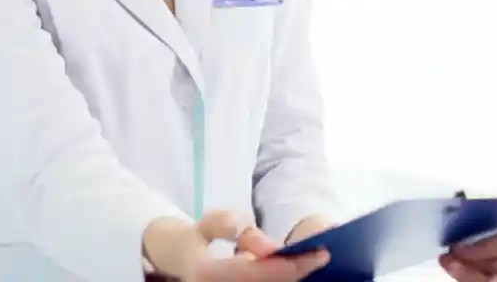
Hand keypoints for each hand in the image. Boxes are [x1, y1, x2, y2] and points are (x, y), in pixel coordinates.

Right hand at [144, 210, 329, 281]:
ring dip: (291, 280)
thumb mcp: (211, 222)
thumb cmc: (197, 237)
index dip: (289, 265)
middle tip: (321, 256)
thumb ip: (235, 227)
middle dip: (296, 273)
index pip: (256, 273)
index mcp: (204, 273)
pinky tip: (295, 272)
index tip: (317, 254)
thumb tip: (267, 246)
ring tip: (311, 262)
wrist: (175, 259)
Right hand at [441, 228, 496, 281]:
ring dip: (467, 274)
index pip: (492, 249)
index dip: (471, 247)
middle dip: (465, 262)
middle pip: (486, 267)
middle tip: (448, 256)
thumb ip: (490, 243)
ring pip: (486, 281)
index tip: (454, 244)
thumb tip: (463, 245)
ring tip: (453, 263)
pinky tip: (467, 273)